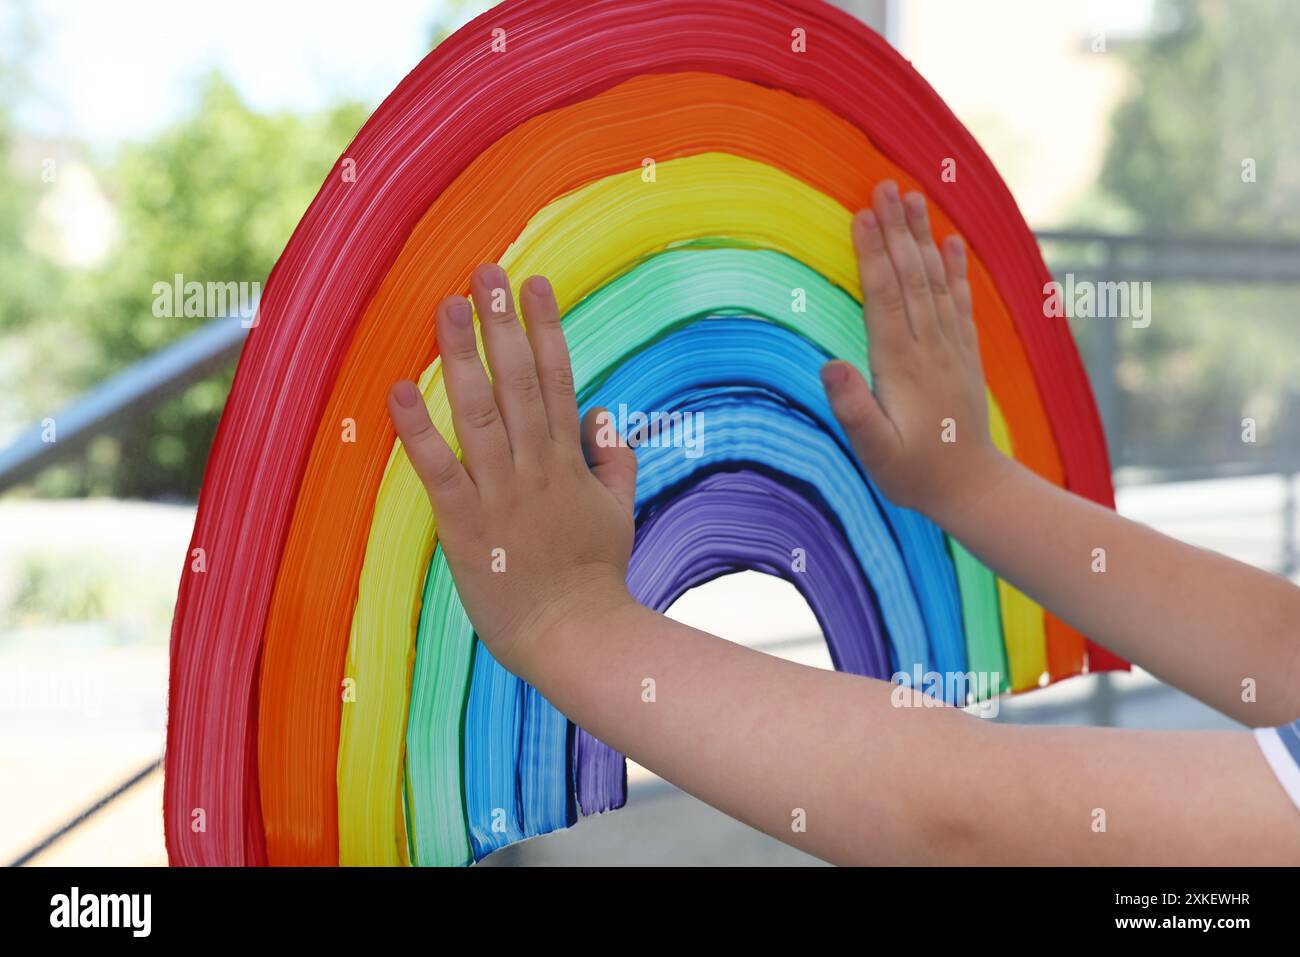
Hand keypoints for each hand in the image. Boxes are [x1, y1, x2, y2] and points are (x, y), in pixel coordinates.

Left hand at [387, 264, 637, 673]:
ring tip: (446, 307)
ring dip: (461, 357)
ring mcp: (502, 494)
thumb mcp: (619, 512)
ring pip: (481, 413)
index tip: (534, 283)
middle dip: (501, 324)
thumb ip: (613, 461)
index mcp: (569, 462)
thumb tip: (602, 414)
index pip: (559, 380)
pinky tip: (399, 390)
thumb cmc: (596, 576)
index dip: (545, 328)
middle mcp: (537, 467)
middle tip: (484, 272)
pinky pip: (440, 470)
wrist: (576, 635)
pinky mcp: (467, 525)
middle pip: (519, 382)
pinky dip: (419, 430)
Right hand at [821, 180, 1007, 523]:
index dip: (873, 253)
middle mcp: (929, 346)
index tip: (862, 213)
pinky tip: (950, 242)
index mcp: (901, 364)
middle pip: (911, 276)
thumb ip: (854, 409)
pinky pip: (959, 301)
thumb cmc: (913, 473)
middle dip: (898, 230)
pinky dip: (955, 268)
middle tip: (886, 185)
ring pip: (935, 280)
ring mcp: (950, 348)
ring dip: (923, 237)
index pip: (885, 296)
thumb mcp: (874, 451)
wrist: (971, 488)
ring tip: (914, 197)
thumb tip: (828, 365)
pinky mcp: (963, 355)